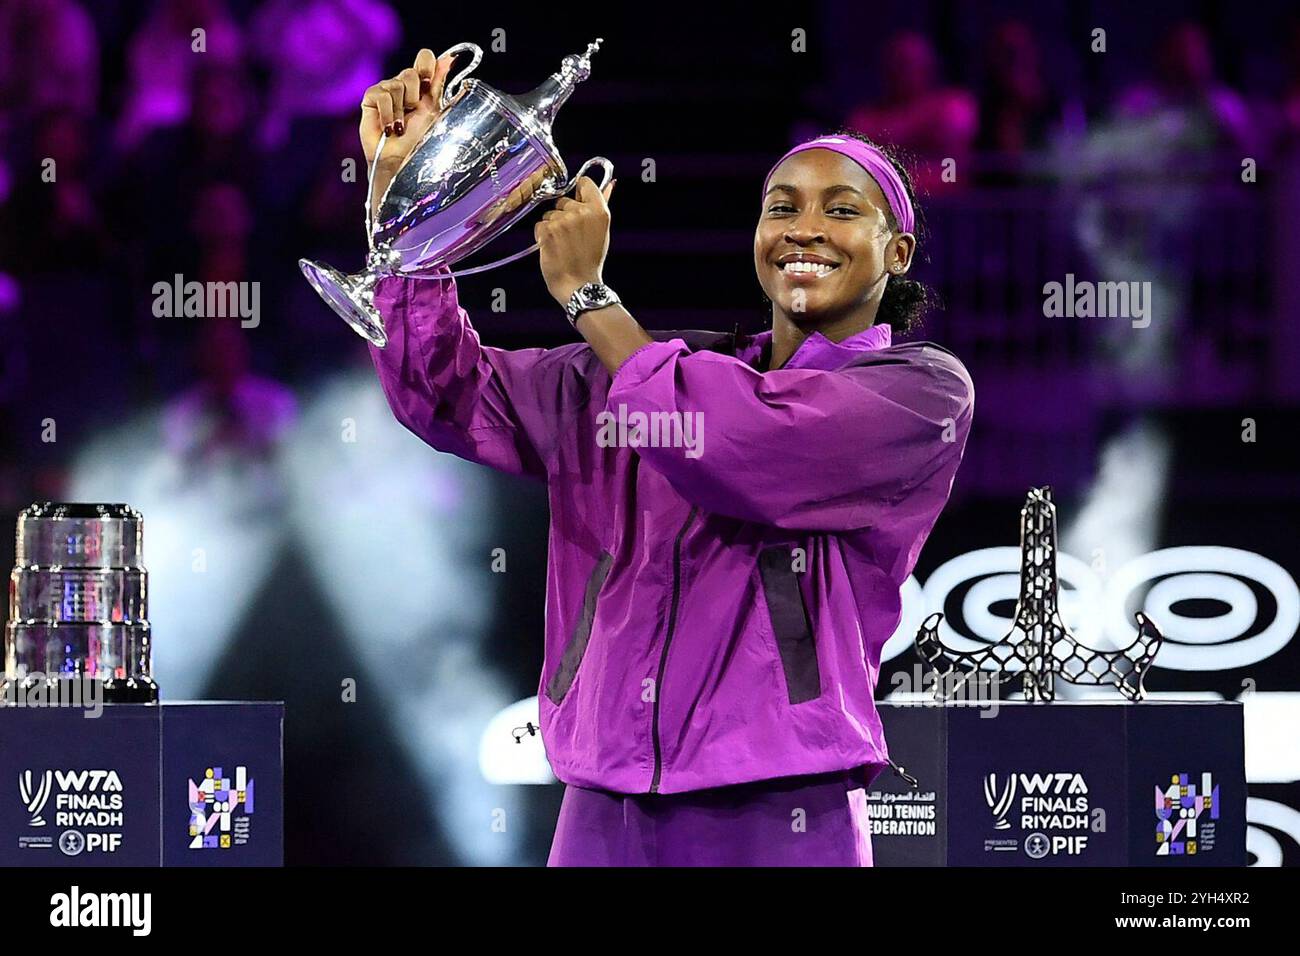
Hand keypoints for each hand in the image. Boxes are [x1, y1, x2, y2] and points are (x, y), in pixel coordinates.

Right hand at [359, 48, 454, 172]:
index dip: (427, 65)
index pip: (424, 58)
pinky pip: (382, 95)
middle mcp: (403, 84)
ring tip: (400, 127)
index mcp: (422, 86)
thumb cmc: (417, 140)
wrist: (400, 160)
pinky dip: (389, 114)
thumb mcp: (433, 110)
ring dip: (402, 111)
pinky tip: (389, 128)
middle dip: (415, 96)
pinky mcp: (371, 98)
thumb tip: (449, 59)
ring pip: (397, 84)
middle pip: (410, 72)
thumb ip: (438, 84)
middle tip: (413, 113)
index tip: (428, 83)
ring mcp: (386, 90)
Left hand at [536, 176, 615, 305]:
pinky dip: (542, 236)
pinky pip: (539, 225)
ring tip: (562, 245)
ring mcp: (563, 221)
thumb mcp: (602, 231)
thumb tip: (610, 183)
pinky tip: (553, 248)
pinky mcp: (548, 230)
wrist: (579, 285)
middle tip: (571, 236)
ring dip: (552, 227)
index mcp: (599, 211)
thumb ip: (602, 204)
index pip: (584, 183)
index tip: (577, 203)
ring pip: (549, 214)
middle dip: (563, 214)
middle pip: (563, 200)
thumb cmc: (591, 260)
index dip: (579, 192)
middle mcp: (582, 212)